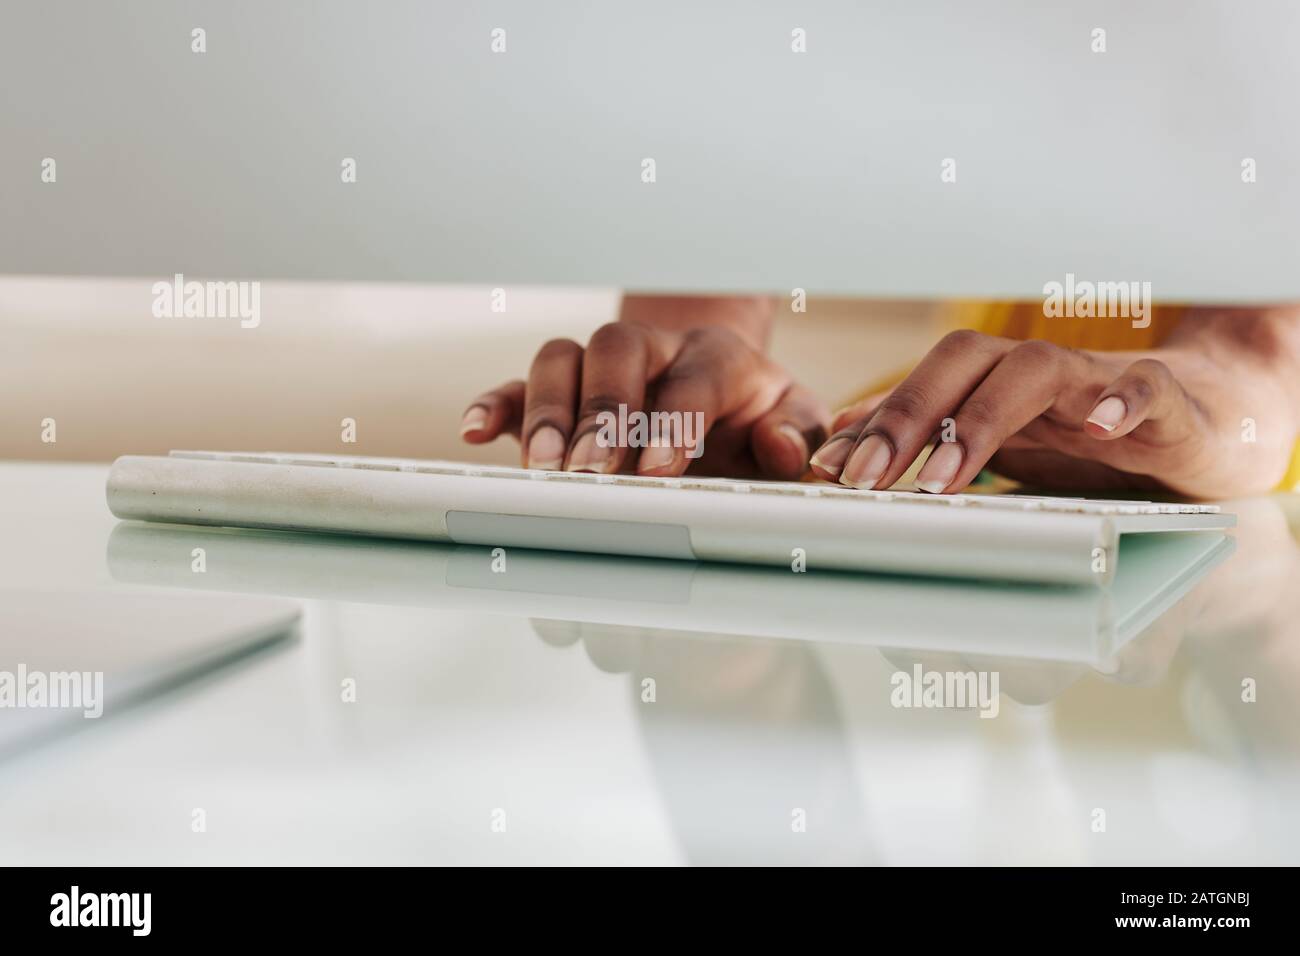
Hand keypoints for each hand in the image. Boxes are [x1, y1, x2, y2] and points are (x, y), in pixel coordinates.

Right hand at [460, 296, 829, 479]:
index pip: (693, 376)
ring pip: (562, 358)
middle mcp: (655, 349)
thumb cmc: (757, 416)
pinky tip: (475, 433)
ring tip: (541, 468)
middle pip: (615, 350)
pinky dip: (497, 405)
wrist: (721, 389)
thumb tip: (778, 447)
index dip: (675, 419)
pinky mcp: (564, 392)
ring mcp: (602, 366)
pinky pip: (520, 383)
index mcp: (719, 357)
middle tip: (592, 471)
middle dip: (601, 411)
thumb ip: (795, 435)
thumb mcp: (793, 423)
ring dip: (547, 411)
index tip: (657, 470)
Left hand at [809, 312, 1299, 498]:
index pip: (918, 385)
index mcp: (989, 381)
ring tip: (944, 480)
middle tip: (865, 479)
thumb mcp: (998, 441)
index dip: (871, 424)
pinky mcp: (1161, 397)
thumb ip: (925, 437)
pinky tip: (1098, 428)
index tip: (825, 473)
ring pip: (1032, 369)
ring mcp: (1093, 378)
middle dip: (906, 417)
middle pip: (959, 364)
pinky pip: (1143, 384)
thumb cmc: (1083, 432)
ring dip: (982, 420)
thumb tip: (843, 439)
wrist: (1195, 419)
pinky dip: (1120, 400)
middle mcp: (1031, 371)